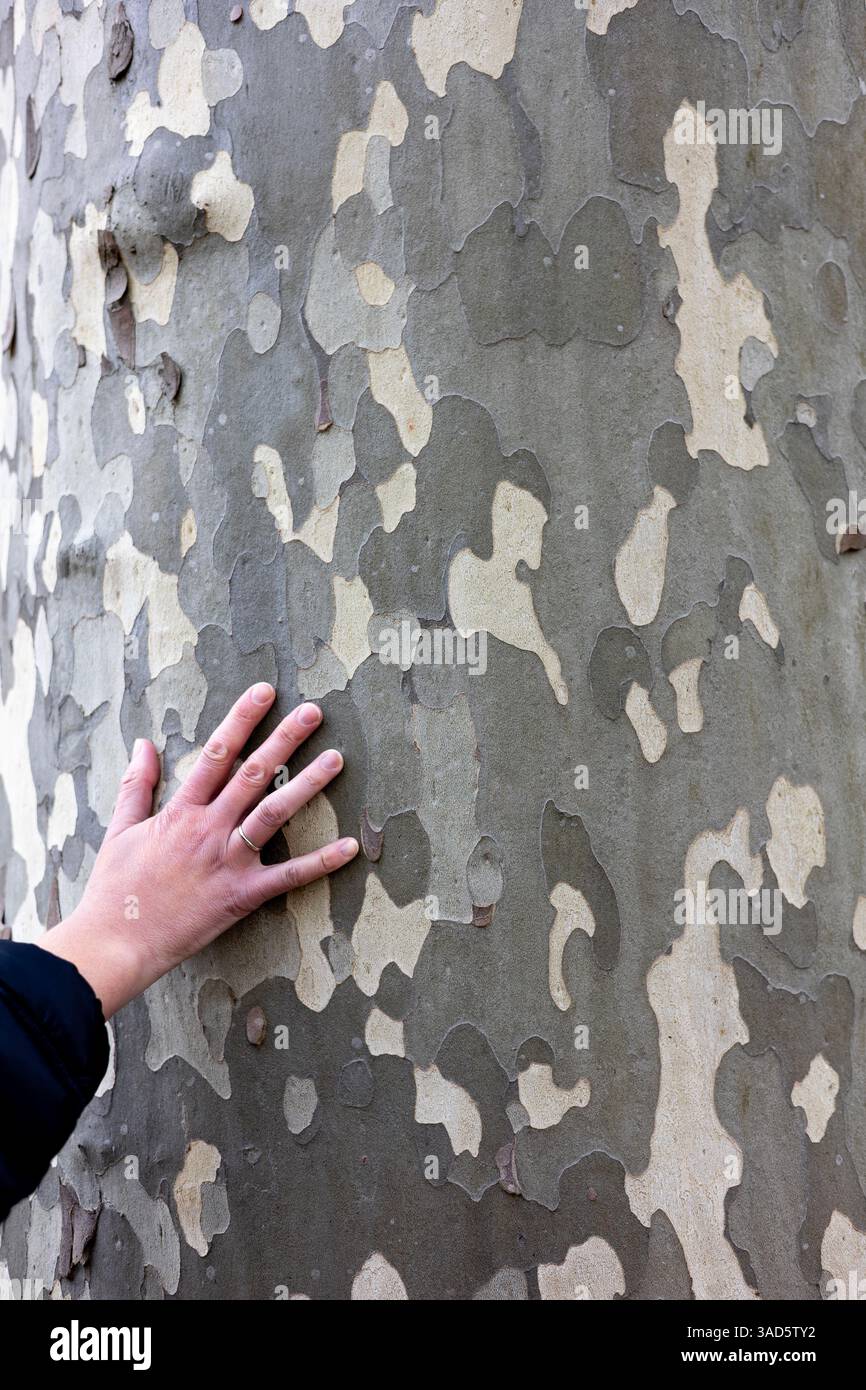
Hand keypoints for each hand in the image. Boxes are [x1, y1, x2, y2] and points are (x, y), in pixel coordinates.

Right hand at [37, 683, 358, 1017]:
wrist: (117, 941)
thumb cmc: (115, 888)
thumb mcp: (120, 829)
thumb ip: (137, 784)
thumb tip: (143, 743)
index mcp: (180, 811)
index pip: (217, 753)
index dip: (242, 719)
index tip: (265, 692)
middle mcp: (208, 829)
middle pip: (252, 774)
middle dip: (284, 739)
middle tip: (313, 711)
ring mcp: (228, 861)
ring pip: (274, 814)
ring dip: (307, 784)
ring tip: (336, 758)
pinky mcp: (243, 894)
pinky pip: (289, 876)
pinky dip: (321, 862)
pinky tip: (349, 846)